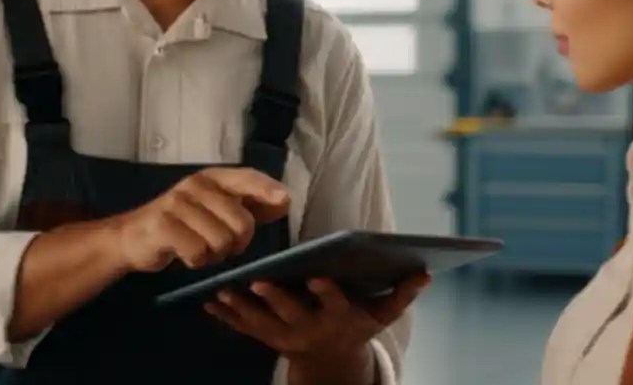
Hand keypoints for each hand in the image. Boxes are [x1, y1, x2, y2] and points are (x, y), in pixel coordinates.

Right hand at [111, 167, 290, 272]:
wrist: (133, 237)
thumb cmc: (183, 223)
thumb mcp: (215, 208)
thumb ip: (249, 204)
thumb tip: (284, 201)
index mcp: (212, 178)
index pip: (246, 177)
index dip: (266, 189)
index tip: (285, 201)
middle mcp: (196, 185)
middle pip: (242, 222)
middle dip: (238, 242)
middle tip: (222, 245)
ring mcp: (178, 204)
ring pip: (221, 242)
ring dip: (215, 254)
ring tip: (201, 248)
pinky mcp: (164, 226)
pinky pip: (198, 253)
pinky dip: (196, 262)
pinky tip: (186, 255)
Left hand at [206, 272, 430, 384]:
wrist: (331, 359)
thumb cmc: (357, 325)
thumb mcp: (382, 313)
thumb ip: (401, 293)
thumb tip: (425, 272)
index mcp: (339, 317)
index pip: (334, 303)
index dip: (326, 291)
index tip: (317, 275)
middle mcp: (311, 328)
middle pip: (292, 313)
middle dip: (275, 297)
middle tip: (259, 280)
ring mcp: (285, 335)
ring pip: (261, 323)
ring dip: (241, 307)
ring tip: (222, 290)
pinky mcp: (266, 337)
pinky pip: (243, 328)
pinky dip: (225, 316)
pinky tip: (208, 301)